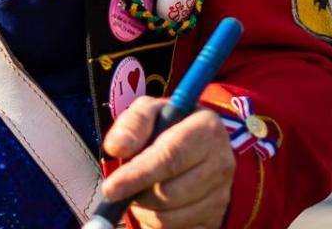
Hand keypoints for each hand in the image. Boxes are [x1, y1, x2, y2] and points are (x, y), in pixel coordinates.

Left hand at [98, 98, 233, 228]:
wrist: (200, 149)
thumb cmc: (170, 127)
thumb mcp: (151, 112)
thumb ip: (133, 123)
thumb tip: (117, 147)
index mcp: (207, 129)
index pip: (170, 157)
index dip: (138, 174)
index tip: (110, 188)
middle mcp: (221, 163)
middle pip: (169, 193)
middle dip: (138, 194)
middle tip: (124, 185)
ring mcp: (221, 195)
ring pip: (169, 218)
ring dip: (145, 210)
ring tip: (142, 191)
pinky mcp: (215, 219)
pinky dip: (156, 224)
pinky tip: (155, 206)